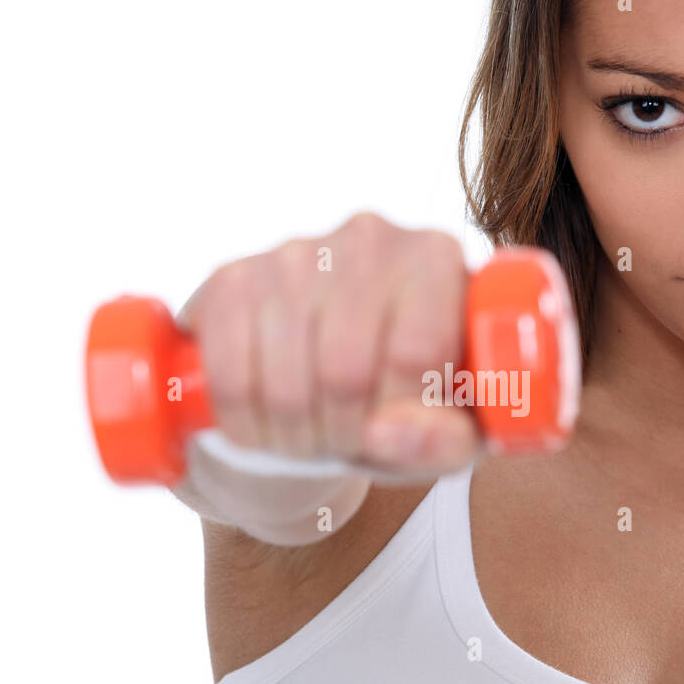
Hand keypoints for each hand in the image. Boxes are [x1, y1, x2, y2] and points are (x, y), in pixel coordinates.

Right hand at [178, 211, 480, 477]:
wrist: (336, 371)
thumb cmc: (413, 398)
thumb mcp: (454, 430)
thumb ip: (445, 440)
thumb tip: (385, 431)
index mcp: (435, 259)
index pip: (416, 354)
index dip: (400, 417)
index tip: (396, 430)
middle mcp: (367, 239)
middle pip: (344, 375)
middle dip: (342, 436)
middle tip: (346, 444)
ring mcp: (293, 253)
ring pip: (284, 388)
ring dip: (293, 440)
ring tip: (312, 438)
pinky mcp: (231, 279)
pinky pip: (229, 381)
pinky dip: (246, 426)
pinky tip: (268, 425)